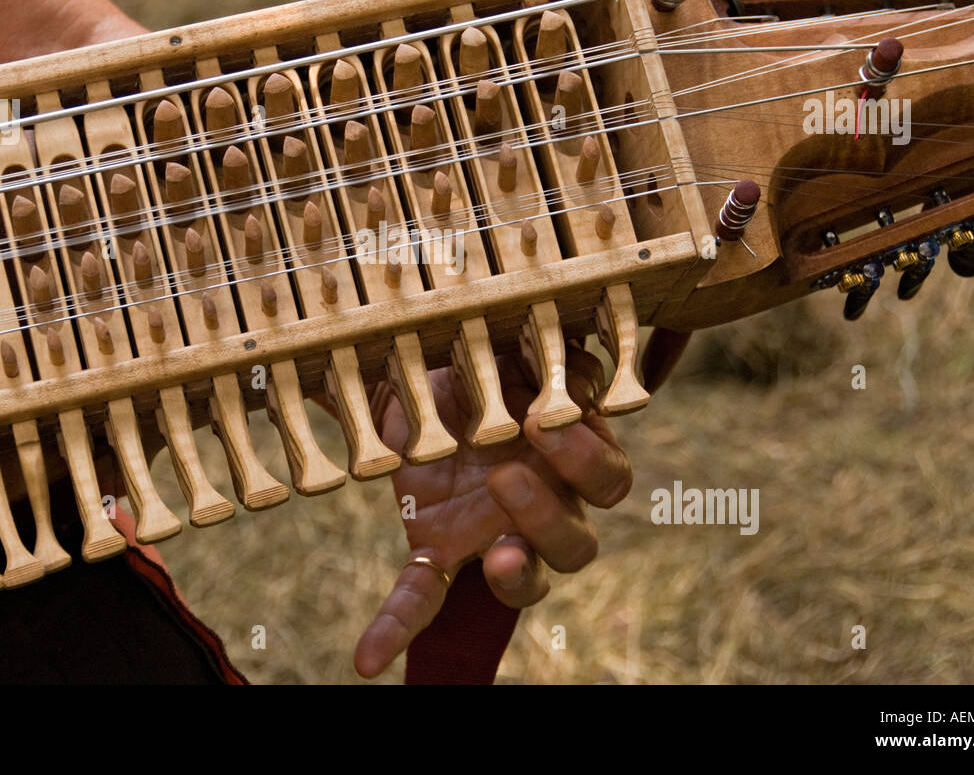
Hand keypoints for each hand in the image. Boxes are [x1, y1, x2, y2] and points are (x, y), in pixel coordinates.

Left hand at [353, 345, 632, 677]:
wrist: (418, 390)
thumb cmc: (466, 367)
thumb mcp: (483, 350)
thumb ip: (509, 347)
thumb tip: (518, 314)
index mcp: (563, 452)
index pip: (604, 472)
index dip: (586, 453)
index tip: (547, 417)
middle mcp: (543, 501)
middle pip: (583, 537)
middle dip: (555, 510)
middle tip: (510, 474)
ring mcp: (494, 536)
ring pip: (534, 575)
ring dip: (521, 571)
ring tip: (498, 556)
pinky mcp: (438, 555)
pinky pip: (424, 600)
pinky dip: (396, 628)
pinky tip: (369, 659)